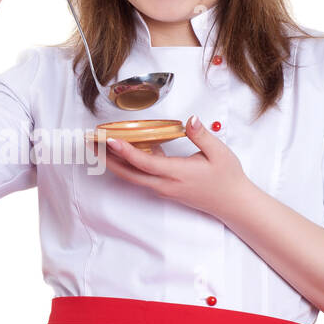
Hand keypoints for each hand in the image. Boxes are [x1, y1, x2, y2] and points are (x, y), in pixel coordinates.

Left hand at [99, 116, 249, 219]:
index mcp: (177, 174)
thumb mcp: (219, 153)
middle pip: (129, 173)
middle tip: (90, 143)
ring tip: (98, 147)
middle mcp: (165, 184)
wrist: (233, 203)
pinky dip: (129, 165)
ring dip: (114, 163)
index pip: (145, 162)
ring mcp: (164, 189)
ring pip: (133, 177)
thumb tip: (190, 119)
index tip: (109, 140)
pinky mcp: (166, 190)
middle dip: (107, 159)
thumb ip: (201, 136)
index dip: (125, 151)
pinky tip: (124, 151)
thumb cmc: (227, 178)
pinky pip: (142, 177)